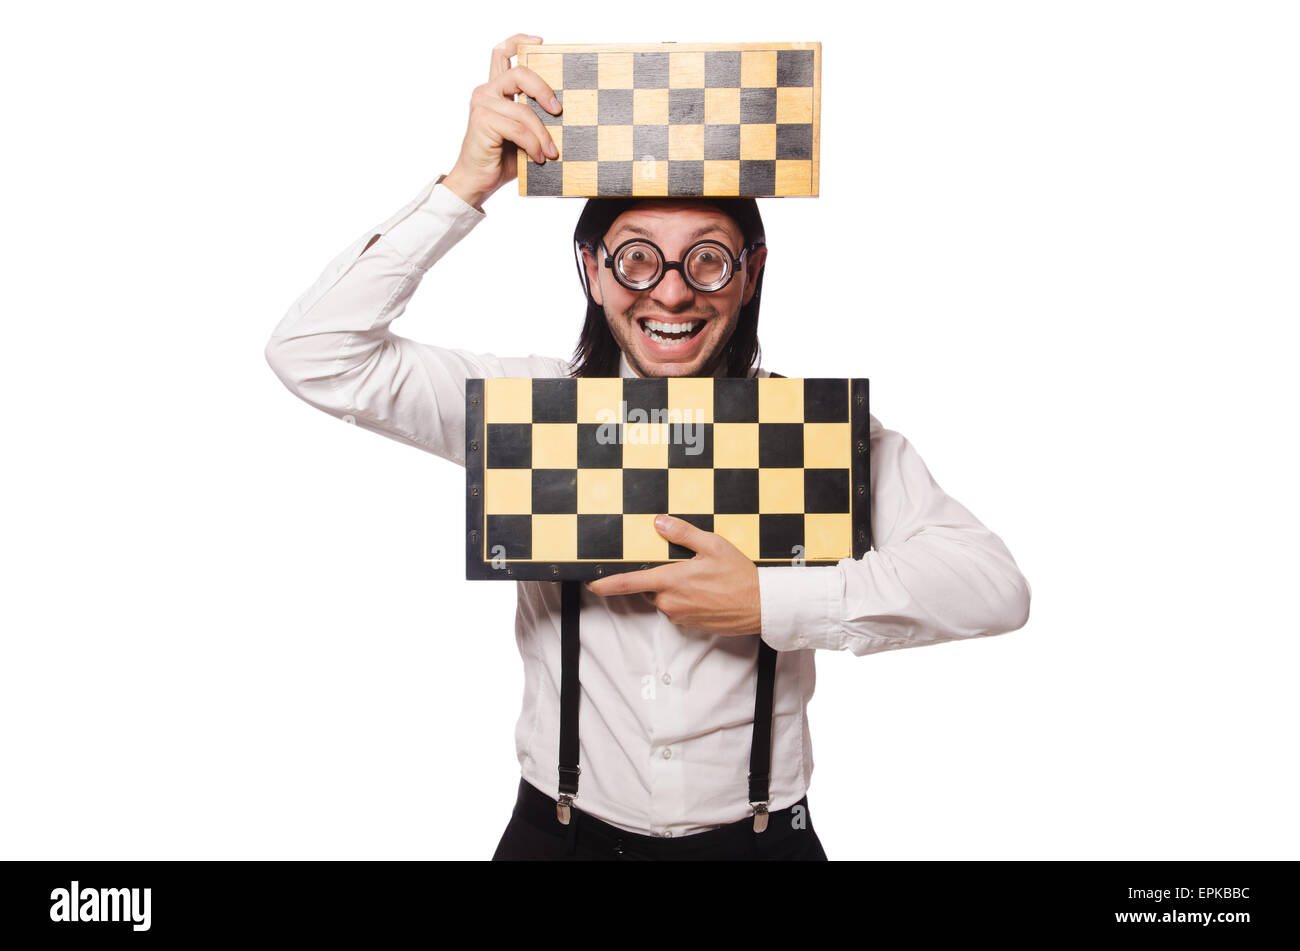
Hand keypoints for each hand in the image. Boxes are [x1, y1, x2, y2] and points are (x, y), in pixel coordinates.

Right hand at [442, 33, 561, 209]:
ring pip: (523, 110)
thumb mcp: (523, 132)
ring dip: (542, 134)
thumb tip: (564, 111)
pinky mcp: (483, 121)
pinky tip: (539, 157)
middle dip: (543, 90)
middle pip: (519, 73)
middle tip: (558, 110)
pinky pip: (518, 129)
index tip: (540, 42)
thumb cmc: (503, 157)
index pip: (502, 53)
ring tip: (550, 152)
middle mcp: (486, 91)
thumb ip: (534, 115)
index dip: (519, 42)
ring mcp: (483, 105)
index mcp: (496, 89)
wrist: (479, 181)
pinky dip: (533, 145)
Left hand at [585, 515, 762, 636]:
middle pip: (649, 587)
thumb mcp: (714, 545)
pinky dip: (686, 599)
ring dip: (674, 588)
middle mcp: (670, 602)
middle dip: (659, 576)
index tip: (591, 583)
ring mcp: (679, 616)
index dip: (606, 583)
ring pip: (664, 598)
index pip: (629, 583)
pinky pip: (677, 609)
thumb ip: (683, 534)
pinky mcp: (689, 625)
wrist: (761, 607)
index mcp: (671, 580)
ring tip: (702, 579)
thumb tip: (660, 522)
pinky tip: (706, 591)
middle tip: (684, 565)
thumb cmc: (739, 576)